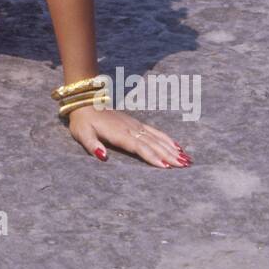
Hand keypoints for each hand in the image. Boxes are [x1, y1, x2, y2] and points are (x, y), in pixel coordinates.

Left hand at [66, 105, 192, 167]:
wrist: (86, 101)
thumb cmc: (83, 122)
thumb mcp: (82, 134)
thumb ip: (92, 145)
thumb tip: (102, 156)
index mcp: (119, 134)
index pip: (139, 147)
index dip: (152, 156)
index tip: (166, 166)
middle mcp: (130, 129)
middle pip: (153, 144)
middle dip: (169, 155)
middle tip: (184, 165)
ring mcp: (135, 126)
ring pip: (157, 138)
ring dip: (172, 149)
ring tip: (186, 159)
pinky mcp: (136, 124)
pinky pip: (155, 132)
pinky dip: (167, 139)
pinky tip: (177, 146)